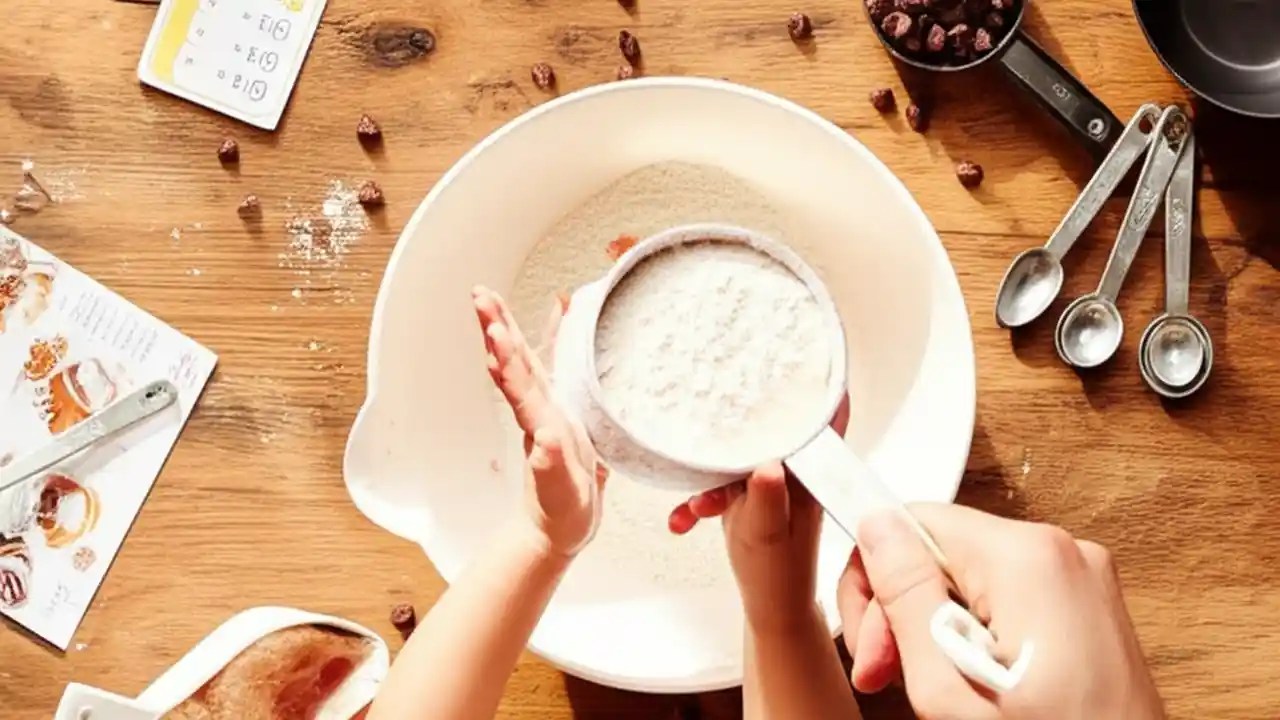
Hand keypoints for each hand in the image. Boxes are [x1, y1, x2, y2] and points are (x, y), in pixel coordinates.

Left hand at [471, 286, 606, 557]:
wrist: (555, 530)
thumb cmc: (562, 512)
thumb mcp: (563, 492)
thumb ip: (552, 466)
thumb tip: (544, 441)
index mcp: (543, 424)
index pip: (520, 383)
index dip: (509, 354)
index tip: (495, 327)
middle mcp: (540, 413)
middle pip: (515, 364)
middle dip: (497, 327)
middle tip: (480, 295)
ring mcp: (546, 412)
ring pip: (524, 364)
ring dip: (507, 332)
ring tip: (491, 300)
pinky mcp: (557, 414)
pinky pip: (548, 369)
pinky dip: (547, 339)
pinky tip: (557, 315)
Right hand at [668, 396, 849, 631]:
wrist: (771, 607)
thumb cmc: (777, 573)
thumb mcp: (766, 533)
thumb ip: (766, 498)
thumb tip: (767, 463)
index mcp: (809, 470)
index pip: (821, 411)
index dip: (811, 378)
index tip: (791, 347)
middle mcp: (795, 466)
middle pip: (772, 420)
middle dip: (739, 414)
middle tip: (711, 399)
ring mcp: (773, 478)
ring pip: (740, 450)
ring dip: (709, 469)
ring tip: (697, 501)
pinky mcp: (753, 491)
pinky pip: (723, 478)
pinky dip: (701, 494)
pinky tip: (683, 517)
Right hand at [840, 505, 1164, 719]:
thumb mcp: (948, 688)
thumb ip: (906, 597)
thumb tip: (877, 526)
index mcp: (1027, 559)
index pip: (911, 522)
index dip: (873, 582)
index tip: (868, 644)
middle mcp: (1062, 551)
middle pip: (939, 550)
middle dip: (904, 612)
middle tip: (889, 678)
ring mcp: (1081, 578)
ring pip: (967, 577)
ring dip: (936, 629)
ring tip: (941, 693)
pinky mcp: (1087, 605)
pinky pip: (1005, 596)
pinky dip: (976, 634)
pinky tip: (975, 682)